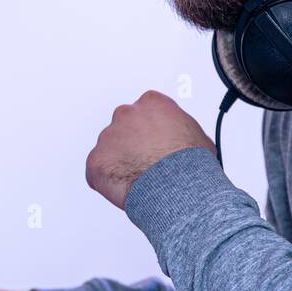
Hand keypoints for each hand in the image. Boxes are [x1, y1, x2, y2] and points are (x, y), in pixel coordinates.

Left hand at [86, 90, 215, 207]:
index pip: (143, 111)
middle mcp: (125, 114)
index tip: (153, 142)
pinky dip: (106, 179)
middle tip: (144, 162)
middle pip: (123, 128)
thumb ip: (177, 128)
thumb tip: (179, 136)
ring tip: (138, 178)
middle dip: (130, 144)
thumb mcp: (196, 135)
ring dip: (119, 162)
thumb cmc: (189, 164)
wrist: (175, 186)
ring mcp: (108, 137)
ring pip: (109, 149)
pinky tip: (125, 187)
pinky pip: (96, 170)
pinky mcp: (96, 160)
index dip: (148, 131)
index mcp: (151, 103)